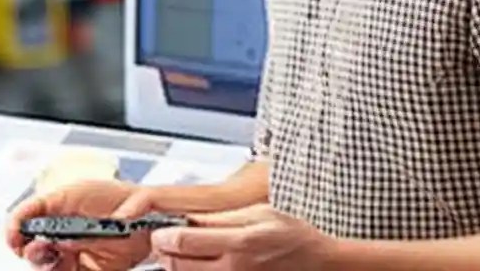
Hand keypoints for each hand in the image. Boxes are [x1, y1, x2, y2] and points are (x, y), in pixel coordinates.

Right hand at [5, 180, 157, 270]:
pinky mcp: (88, 270)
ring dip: (47, 266)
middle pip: (30, 247)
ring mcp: (72, 253)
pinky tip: (70, 266)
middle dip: (31, 251)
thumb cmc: (120, 198)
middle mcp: (59, 232)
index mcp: (54, 208)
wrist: (151, 219)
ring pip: (47, 266)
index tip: (14, 238)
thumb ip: (62, 208)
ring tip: (62, 259)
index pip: (23, 218)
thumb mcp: (86, 193)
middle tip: (42, 248)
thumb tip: (51, 232)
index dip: (14, 228)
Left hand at [151, 204, 335, 270]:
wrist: (320, 264)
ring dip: (175, 266)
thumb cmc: (291, 236)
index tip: (159, 230)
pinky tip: (197, 265)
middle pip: (177, 265)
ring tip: (180, 253)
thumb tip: (186, 217)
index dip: (162, 235)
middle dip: (164, 252)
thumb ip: (219, 218)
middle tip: (163, 241)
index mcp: (238, 242)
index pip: (183, 241)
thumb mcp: (258, 214)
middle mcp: (234, 268)